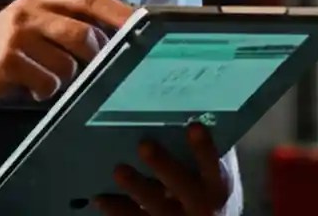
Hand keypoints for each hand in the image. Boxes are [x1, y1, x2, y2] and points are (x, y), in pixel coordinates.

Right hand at [0, 0, 132, 107]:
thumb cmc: (2, 49)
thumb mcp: (32, 24)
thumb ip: (68, 21)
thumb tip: (119, 33)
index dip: (120, 12)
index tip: (145, 26)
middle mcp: (30, 9)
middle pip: (84, 31)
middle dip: (96, 55)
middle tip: (92, 68)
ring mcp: (17, 34)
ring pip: (69, 62)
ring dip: (66, 78)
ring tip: (48, 76)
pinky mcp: (7, 61)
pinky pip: (47, 83)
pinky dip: (46, 92)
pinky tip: (32, 88)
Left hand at [94, 123, 232, 214]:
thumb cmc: (211, 191)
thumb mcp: (217, 175)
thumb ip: (207, 153)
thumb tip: (192, 111)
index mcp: (216, 185)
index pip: (212, 164)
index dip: (203, 147)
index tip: (193, 126)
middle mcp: (199, 205)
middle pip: (181, 185)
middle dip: (163, 165)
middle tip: (144, 145)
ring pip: (155, 204)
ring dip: (136, 187)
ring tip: (119, 170)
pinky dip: (117, 210)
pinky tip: (100, 198)